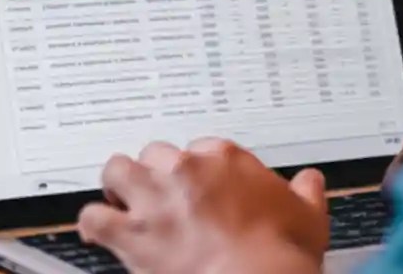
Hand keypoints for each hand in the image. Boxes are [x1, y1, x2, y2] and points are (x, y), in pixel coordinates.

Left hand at [78, 139, 328, 273]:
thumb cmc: (280, 254)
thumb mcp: (308, 216)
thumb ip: (305, 192)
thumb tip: (310, 182)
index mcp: (224, 158)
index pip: (202, 148)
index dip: (199, 169)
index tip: (201, 187)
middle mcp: (184, 169)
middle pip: (155, 153)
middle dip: (156, 173)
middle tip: (162, 195)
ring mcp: (154, 199)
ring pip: (117, 170)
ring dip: (117, 185)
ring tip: (120, 199)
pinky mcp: (132, 233)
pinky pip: (94, 217)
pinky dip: (92, 224)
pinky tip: (95, 231)